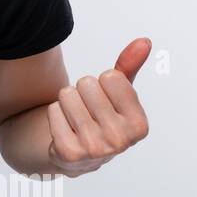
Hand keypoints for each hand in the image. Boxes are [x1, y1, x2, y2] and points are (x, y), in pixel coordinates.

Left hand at [46, 37, 150, 176]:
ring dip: (67, 102)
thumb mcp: (118, 94)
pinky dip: (54, 114)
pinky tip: (64, 128)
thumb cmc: (101, 118)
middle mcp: (120, 140)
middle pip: (86, 84)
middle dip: (83, 91)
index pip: (110, 77)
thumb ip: (129, 67)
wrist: (77, 154)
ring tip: (75, 118)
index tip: (105, 100)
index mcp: (139, 125)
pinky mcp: (68, 152)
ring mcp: (94, 149)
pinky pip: (52, 110)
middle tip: (87, 110)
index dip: (103, 83)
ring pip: (67, 95)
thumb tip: (144, 42)